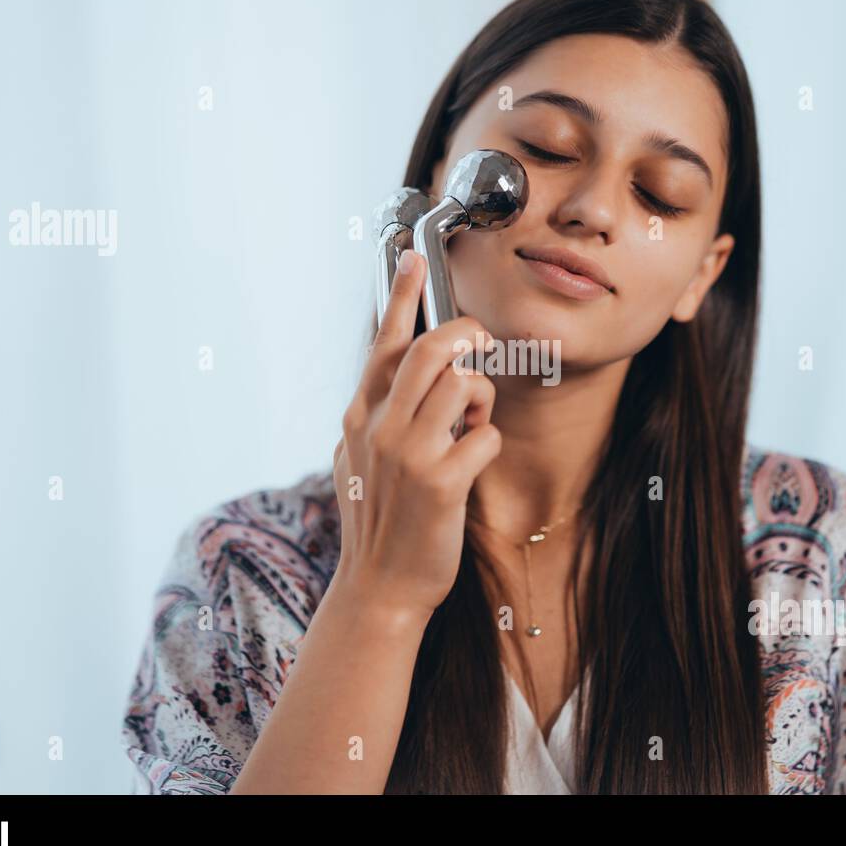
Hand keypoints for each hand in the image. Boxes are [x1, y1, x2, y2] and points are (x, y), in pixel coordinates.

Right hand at [331, 249, 501, 620]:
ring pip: (466, 386)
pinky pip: (486, 436)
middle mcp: (379, 427)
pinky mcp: (441, 483)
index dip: (402, 297)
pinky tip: (473, 465)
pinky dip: (487, 444)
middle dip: (466, 337)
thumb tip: (399, 375)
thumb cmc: (377, 520)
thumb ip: (376, 415)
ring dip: (480, 399)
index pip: (383, 344)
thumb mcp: (358, 459)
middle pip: (433, 350)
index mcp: (359, 415)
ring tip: (470, 423)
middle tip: (481, 344)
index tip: (415, 258)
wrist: (379, 587)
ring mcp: (408, 455)